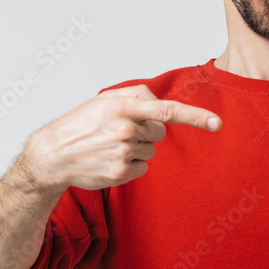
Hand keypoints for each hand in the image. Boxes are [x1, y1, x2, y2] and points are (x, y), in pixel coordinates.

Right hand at [21, 84, 220, 191]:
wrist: (52, 156)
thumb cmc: (79, 125)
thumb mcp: (103, 100)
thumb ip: (135, 96)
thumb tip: (160, 103)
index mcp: (122, 106)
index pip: (167, 110)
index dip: (195, 116)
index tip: (216, 123)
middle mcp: (125, 129)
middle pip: (161, 131)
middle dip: (148, 130)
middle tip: (120, 131)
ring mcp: (123, 152)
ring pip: (151, 150)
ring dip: (137, 148)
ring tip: (110, 146)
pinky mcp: (121, 172)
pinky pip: (143, 167)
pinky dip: (132, 165)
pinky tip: (110, 160)